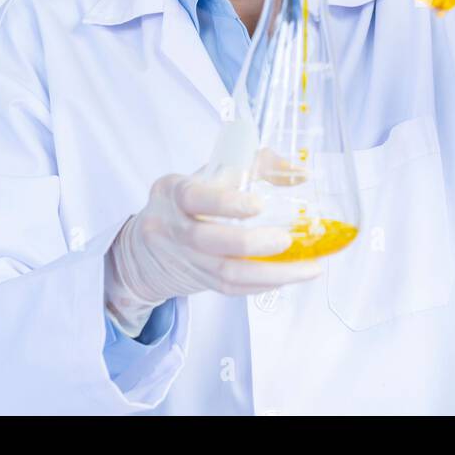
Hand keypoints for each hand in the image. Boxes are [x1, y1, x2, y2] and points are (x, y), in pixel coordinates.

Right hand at [104, 167, 319, 335]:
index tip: (258, 204)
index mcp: (173, 192)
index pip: (194, 197)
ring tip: (308, 268)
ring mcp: (183, 259)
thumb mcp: (211, 172)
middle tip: (287, 240)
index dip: (225, 202)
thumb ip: (258, 165)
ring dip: (272, 273)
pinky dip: (264, 283)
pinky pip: (232, 289)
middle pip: (207, 241)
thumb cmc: (191, 199)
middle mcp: (172, 227)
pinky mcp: (197, 281)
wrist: (147, 245)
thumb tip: (302, 173)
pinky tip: (289, 276)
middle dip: (252, 244)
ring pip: (225, 274)